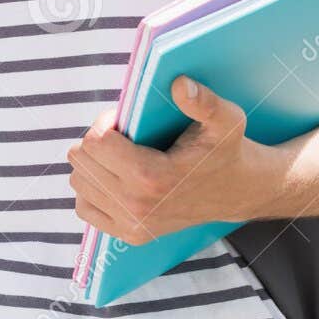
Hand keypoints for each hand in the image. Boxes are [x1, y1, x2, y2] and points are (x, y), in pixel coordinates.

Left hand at [67, 76, 261, 244]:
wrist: (239, 192)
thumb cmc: (227, 151)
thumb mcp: (226, 120)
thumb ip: (203, 101)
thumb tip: (179, 83)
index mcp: (151, 177)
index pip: (94, 142)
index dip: (105, 123)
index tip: (123, 121)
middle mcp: (136, 205)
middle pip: (82, 160)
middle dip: (96, 140)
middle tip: (121, 136)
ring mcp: (131, 223)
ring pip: (78, 181)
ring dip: (93, 163)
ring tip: (119, 155)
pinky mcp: (129, 235)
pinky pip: (84, 206)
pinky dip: (92, 189)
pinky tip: (114, 177)